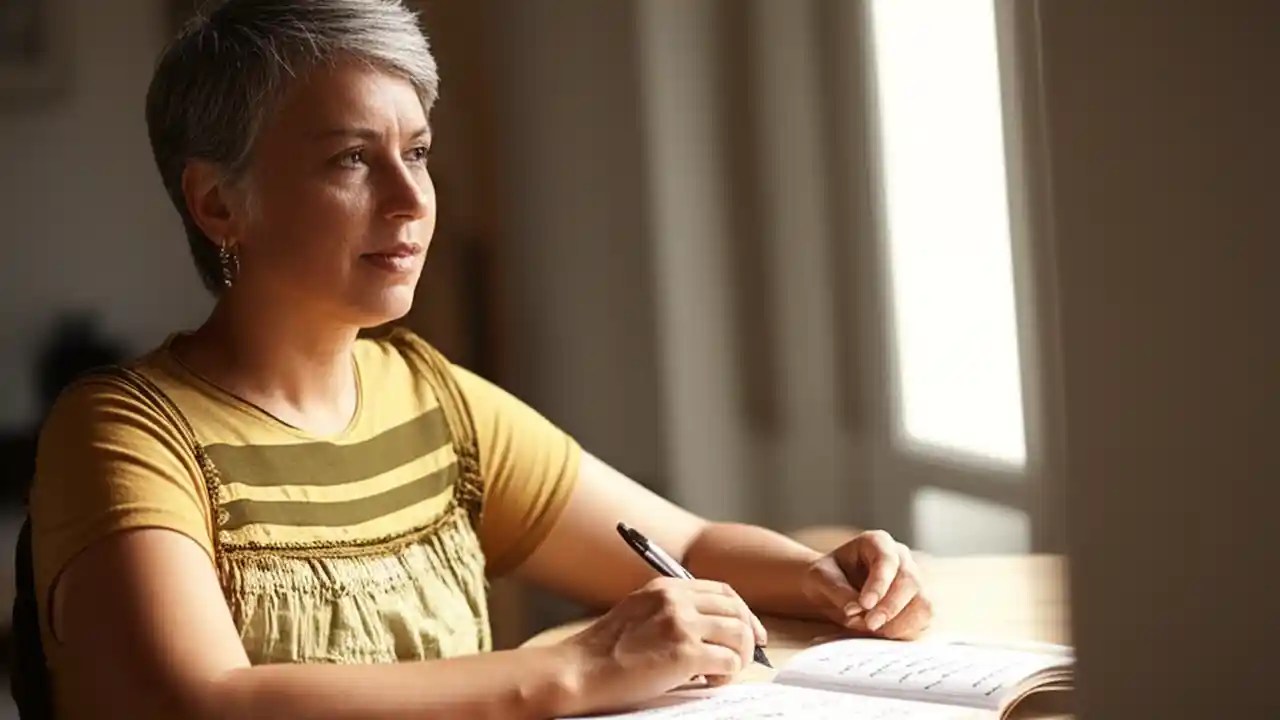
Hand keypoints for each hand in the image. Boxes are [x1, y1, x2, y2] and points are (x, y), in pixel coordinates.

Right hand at [560, 577, 767, 711]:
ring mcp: (681, 625)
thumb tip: (711, 629)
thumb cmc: (604, 652)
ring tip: (718, 674)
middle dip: (747, 636)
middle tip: (743, 658)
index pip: (723, 591)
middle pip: (736, 611)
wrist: (578, 671)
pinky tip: (708, 682)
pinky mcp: (684, 654)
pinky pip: (728, 662)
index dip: (743, 612)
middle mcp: (676, 600)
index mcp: (666, 587)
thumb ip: (671, 611)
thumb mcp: (638, 613)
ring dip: (737, 658)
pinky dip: (726, 675)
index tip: (750, 632)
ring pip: (739, 635)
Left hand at [800, 530, 931, 639]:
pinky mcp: (917, 605)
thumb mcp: (820, 577)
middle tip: (869, 624)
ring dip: (900, 622)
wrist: (831, 590)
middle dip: (890, 607)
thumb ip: (837, 590)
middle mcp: (901, 558)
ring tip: (871, 629)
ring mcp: (913, 582)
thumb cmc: (826, 577)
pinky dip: (904, 631)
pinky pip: (923, 621)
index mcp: (878, 542)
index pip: (887, 560)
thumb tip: (857, 610)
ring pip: (923, 603)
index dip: (879, 584)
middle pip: (910, 581)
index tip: (865, 604)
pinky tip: (882, 634)